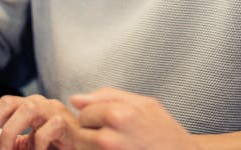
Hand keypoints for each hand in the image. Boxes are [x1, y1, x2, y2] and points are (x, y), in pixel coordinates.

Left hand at [0, 94, 76, 149]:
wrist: (83, 146)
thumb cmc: (53, 146)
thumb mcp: (21, 146)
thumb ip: (0, 143)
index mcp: (21, 107)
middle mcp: (35, 103)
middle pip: (4, 104)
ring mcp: (51, 109)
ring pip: (25, 111)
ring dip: (9, 135)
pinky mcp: (65, 121)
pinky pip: (46, 129)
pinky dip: (37, 143)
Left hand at [71, 88, 199, 149]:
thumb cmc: (165, 131)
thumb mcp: (143, 103)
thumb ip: (106, 96)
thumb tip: (75, 100)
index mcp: (118, 115)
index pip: (84, 112)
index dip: (94, 115)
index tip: (109, 121)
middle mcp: (110, 140)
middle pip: (79, 133)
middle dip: (91, 132)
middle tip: (113, 134)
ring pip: (83, 149)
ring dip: (92, 146)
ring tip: (115, 144)